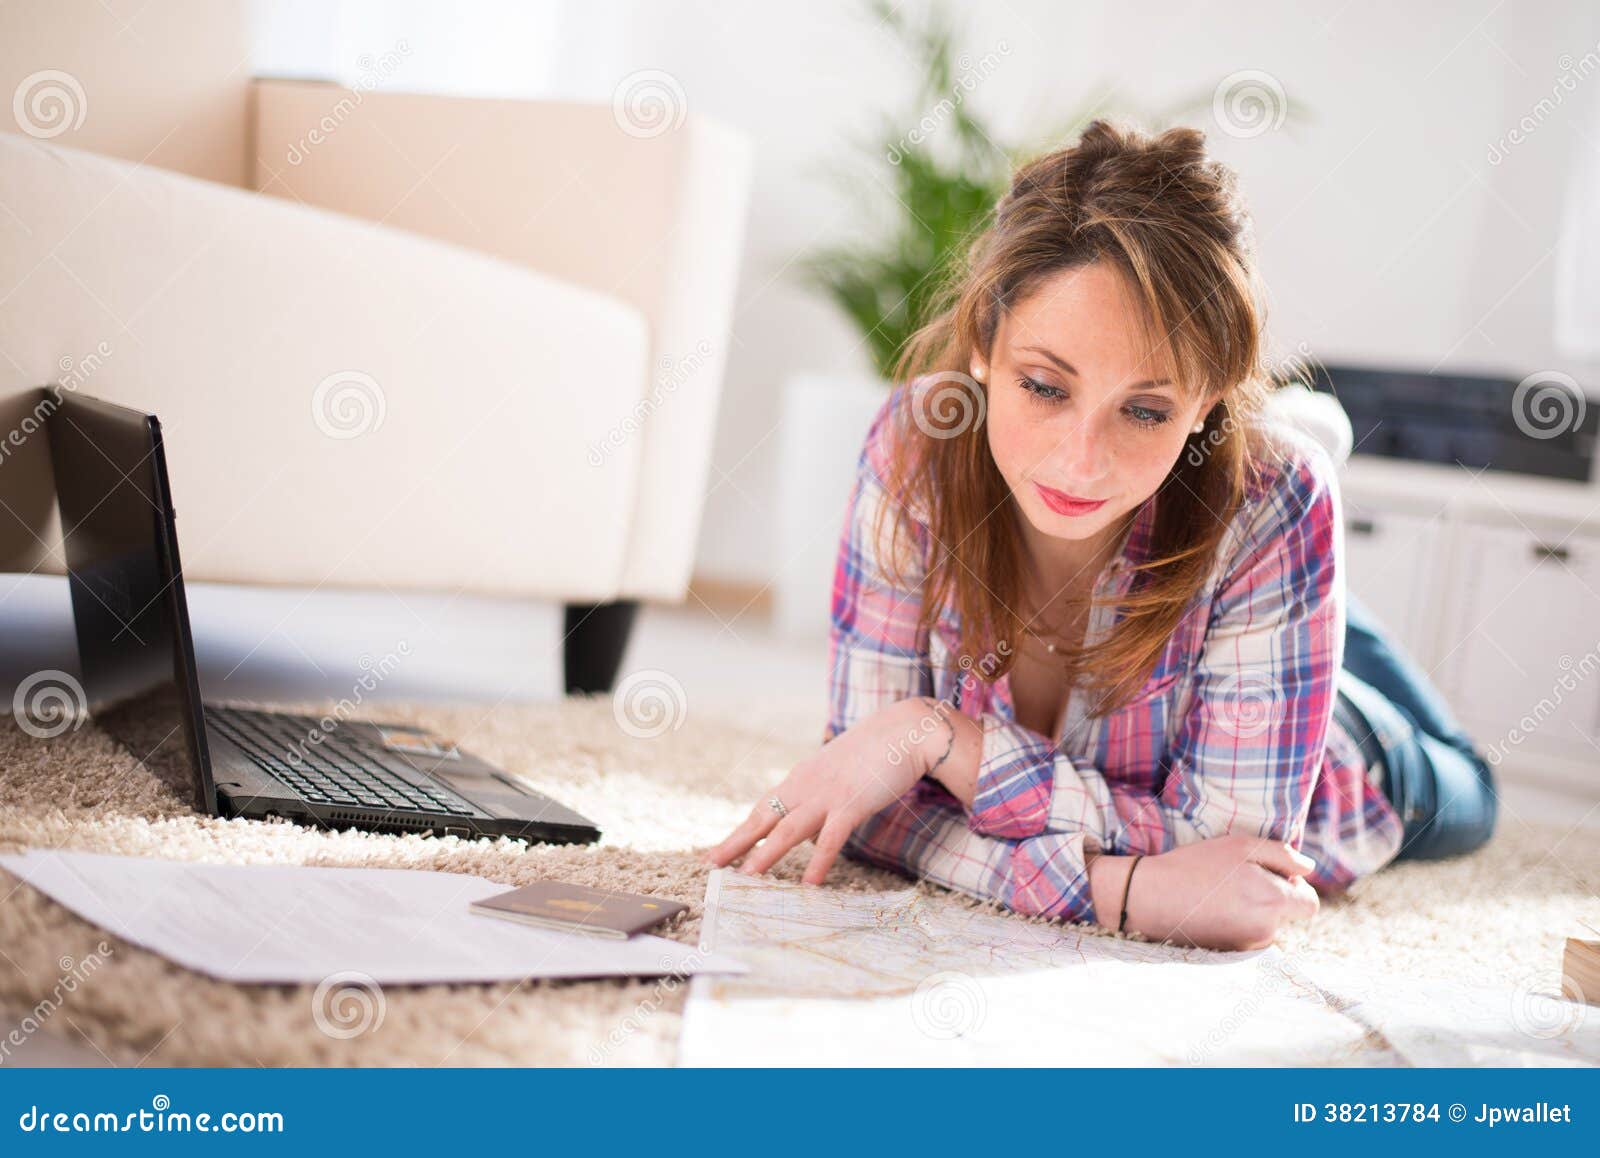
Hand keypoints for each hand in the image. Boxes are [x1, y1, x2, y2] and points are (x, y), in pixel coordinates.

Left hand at [702, 699, 947, 883]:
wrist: (904, 731)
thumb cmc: (875, 752)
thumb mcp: (838, 775)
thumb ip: (822, 801)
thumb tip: (817, 835)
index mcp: (801, 778)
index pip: (763, 808)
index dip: (741, 830)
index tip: (719, 850)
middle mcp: (806, 786)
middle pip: (763, 818)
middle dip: (736, 842)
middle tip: (711, 863)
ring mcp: (827, 796)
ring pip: (788, 830)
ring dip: (765, 854)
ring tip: (746, 877)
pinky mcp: (851, 804)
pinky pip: (831, 839)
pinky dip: (818, 862)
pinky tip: (809, 884)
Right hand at [1090, 835, 1319, 950]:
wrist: (1149, 896)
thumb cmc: (1194, 865)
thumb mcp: (1240, 845)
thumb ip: (1284, 854)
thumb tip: (1310, 869)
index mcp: (1273, 901)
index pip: (1309, 903)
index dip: (1294, 885)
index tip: (1267, 874)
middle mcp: (1266, 930)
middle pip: (1287, 914)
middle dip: (1272, 897)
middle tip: (1237, 880)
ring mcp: (1247, 946)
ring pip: (1266, 926)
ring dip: (1253, 911)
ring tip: (1219, 894)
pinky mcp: (1229, 955)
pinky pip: (1246, 937)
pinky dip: (1236, 924)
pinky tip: (1211, 910)